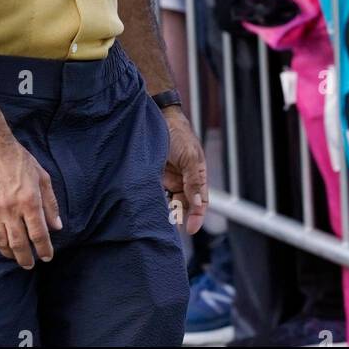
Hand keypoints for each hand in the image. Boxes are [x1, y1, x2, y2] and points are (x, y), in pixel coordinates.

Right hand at [0, 136, 61, 267]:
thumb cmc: (20, 161)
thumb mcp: (42, 178)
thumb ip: (50, 204)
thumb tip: (56, 226)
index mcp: (29, 201)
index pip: (38, 234)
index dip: (44, 249)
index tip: (47, 257)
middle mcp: (11, 209)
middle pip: (19, 244)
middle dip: (26, 258)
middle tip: (30, 265)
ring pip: (1, 242)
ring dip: (9, 254)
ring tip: (16, 257)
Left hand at [160, 108, 207, 235]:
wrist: (157, 117)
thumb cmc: (178, 134)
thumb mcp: (190, 157)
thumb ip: (193, 182)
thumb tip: (197, 205)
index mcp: (197, 175)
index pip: (200, 202)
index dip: (197, 216)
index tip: (190, 230)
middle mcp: (183, 180)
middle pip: (184, 206)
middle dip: (179, 218)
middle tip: (171, 231)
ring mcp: (168, 179)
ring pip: (169, 203)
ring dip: (166, 213)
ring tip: (159, 225)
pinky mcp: (152, 177)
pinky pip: (155, 195)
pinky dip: (153, 204)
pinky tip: (149, 211)